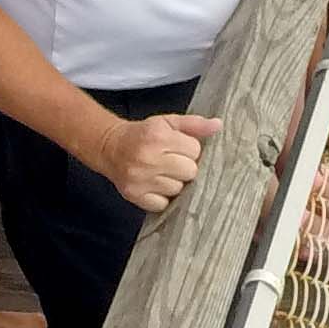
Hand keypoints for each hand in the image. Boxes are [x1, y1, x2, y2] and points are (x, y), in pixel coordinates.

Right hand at [95, 109, 220, 213]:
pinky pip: (163, 204)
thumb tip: (217, 125)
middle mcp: (147, 157)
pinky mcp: (134, 194)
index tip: (179, 148)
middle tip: (171, 162)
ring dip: (174, 183)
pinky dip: (162, 197)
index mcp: (158, 136)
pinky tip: (155, 185)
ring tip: (162, 173)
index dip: (190, 150)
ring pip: (178, 189)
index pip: (195, 150)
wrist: (111, 147)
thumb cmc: (144, 135)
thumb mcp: (167, 122)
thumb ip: (194, 124)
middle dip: (185, 167)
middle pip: (189, 171)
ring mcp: (139, 178)